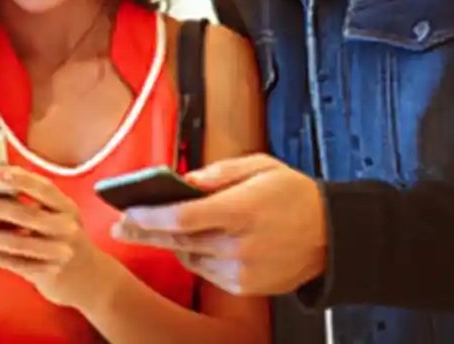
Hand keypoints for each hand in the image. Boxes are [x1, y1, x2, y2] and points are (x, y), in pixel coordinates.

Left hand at [0, 166, 105, 306]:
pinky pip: (12, 263)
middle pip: (25, 215)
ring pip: (15, 241)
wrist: (92, 280)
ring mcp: (57, 253)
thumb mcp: (62, 216)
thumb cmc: (65, 239)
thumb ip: (39, 201)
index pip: (45, 189)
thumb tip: (0, 174)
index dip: (22, 179)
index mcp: (67, 209)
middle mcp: (66, 229)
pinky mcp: (46, 274)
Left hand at [110, 154, 327, 295]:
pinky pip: (205, 271)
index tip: (127, 210)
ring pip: (188, 257)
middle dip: (143, 232)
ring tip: (154, 228)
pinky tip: (192, 242)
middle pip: (177, 240)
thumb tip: (181, 181)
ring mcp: (242, 270)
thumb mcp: (258, 167)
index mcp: (242, 210)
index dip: (149, 216)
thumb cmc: (294, 195)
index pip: (182, 217)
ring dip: (170, 242)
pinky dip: (194, 256)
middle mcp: (240, 244)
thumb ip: (217, 173)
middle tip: (120, 225)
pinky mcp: (245, 286)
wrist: (333, 235)